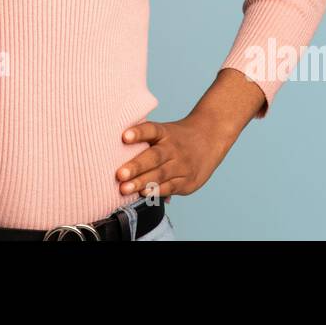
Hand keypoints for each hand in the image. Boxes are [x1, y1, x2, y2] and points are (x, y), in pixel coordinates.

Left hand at [115, 116, 235, 201]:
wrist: (210, 138)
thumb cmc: (176, 137)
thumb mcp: (163, 130)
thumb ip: (144, 139)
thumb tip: (115, 148)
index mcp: (165, 132)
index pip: (150, 130)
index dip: (138, 133)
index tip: (124, 136)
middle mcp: (174, 148)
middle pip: (154, 156)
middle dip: (135, 167)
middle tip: (119, 174)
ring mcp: (182, 165)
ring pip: (160, 174)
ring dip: (141, 183)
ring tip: (125, 189)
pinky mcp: (188, 181)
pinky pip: (170, 187)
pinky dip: (157, 191)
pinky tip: (144, 194)